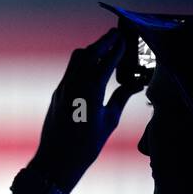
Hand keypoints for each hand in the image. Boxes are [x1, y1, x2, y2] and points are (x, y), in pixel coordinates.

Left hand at [30, 28, 141, 191]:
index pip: (106, 62)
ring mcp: (63, 88)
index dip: (117, 49)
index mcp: (91, 93)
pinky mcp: (57, 93)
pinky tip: (91, 64)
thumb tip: (137, 84)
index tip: (125, 39)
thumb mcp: (109, 121)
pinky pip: (70, 70)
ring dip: (91, 49)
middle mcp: (74, 86)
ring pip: (76, 60)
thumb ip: (121, 98)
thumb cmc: (86, 146)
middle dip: (103, 42)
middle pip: (89, 54)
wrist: (56, 160)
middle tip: (116, 33)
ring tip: (105, 45)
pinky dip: (82, 62)